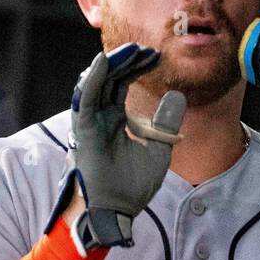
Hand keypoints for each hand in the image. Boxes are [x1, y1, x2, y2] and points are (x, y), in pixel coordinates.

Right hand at [63, 43, 186, 247]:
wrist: (117, 211)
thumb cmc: (132, 187)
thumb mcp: (159, 149)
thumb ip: (166, 122)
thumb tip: (177, 94)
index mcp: (115, 119)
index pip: (122, 84)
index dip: (137, 67)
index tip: (156, 56)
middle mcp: (100, 117)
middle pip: (110, 79)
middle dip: (127, 61)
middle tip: (146, 48)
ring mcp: (90, 123)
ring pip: (96, 84)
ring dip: (112, 65)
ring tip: (131, 50)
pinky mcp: (82, 131)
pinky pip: (84, 101)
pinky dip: (91, 81)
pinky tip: (102, 63)